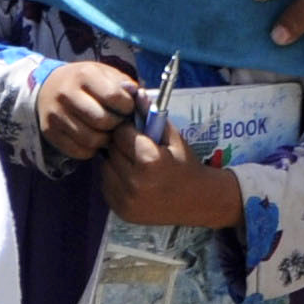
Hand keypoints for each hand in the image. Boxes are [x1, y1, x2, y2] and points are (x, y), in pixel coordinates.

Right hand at [32, 57, 143, 162]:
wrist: (49, 86)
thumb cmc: (86, 82)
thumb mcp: (106, 74)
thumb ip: (126, 86)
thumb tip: (141, 99)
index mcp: (84, 74)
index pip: (114, 96)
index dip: (127, 106)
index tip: (126, 108)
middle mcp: (66, 93)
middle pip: (102, 121)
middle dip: (116, 125)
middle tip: (118, 123)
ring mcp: (55, 114)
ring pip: (91, 139)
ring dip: (104, 139)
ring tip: (106, 131)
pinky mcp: (49, 131)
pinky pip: (78, 151)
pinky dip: (90, 149)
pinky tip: (92, 138)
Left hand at [100, 120, 242, 230]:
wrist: (197, 201)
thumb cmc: (185, 165)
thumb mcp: (174, 138)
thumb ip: (153, 116)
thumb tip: (136, 92)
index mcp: (149, 161)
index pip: (121, 133)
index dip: (127, 130)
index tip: (136, 131)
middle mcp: (135, 182)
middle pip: (111, 150)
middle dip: (120, 144)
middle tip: (134, 146)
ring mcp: (126, 199)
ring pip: (106, 166)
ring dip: (115, 161)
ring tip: (134, 162)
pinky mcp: (121, 210)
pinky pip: (107, 184)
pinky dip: (115, 178)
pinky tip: (132, 177)